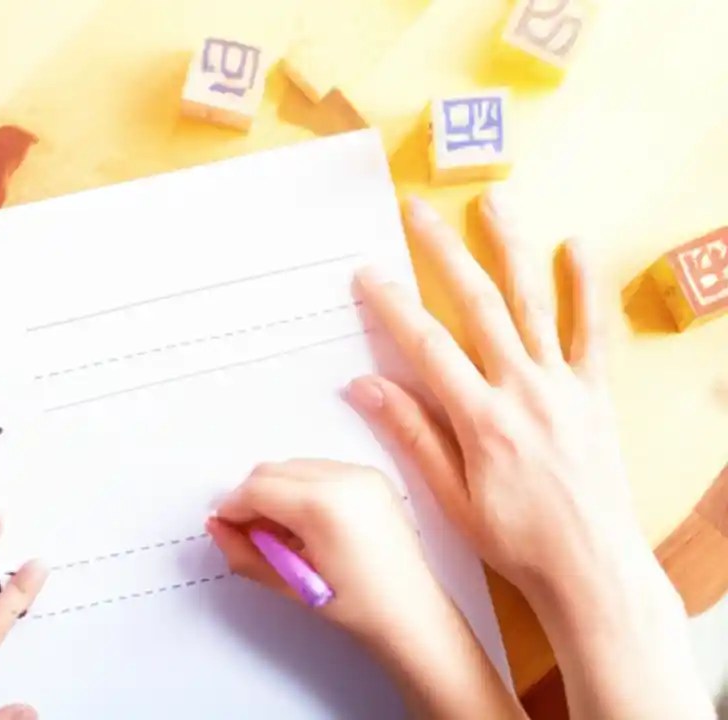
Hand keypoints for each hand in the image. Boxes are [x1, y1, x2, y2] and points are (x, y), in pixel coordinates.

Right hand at [208, 461, 521, 718]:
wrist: (411, 614)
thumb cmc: (355, 606)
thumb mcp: (290, 583)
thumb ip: (245, 553)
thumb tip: (216, 527)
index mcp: (323, 505)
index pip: (258, 489)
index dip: (233, 508)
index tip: (224, 528)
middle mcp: (344, 477)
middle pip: (272, 470)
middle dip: (252, 497)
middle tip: (249, 533)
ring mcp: (361, 473)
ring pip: (293, 466)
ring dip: (276, 492)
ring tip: (281, 533)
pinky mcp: (371, 476)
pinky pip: (319, 469)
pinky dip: (301, 488)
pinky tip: (305, 523)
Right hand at [349, 190, 710, 717]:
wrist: (590, 567)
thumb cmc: (517, 541)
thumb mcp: (451, 496)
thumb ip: (413, 434)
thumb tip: (367, 387)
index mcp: (480, 419)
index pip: (427, 345)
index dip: (392, 305)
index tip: (368, 274)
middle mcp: (523, 391)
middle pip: (477, 305)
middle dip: (443, 252)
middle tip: (418, 212)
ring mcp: (564, 387)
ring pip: (533, 303)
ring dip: (511, 248)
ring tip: (494, 202)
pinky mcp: (596, 393)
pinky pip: (592, 331)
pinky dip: (586, 286)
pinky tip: (577, 246)